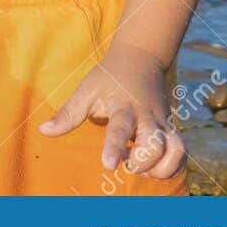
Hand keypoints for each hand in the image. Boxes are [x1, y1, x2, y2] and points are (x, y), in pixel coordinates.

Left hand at [38, 42, 185, 179]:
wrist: (140, 57)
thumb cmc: (108, 77)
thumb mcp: (86, 91)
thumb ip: (67, 114)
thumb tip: (43, 131)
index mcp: (123, 106)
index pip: (121, 129)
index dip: (115, 147)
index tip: (108, 165)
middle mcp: (147, 116)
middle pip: (155, 145)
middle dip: (141, 163)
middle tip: (126, 161)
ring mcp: (163, 123)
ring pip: (177, 151)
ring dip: (161, 169)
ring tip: (141, 167)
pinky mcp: (171, 129)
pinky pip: (182, 154)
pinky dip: (174, 167)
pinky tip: (154, 168)